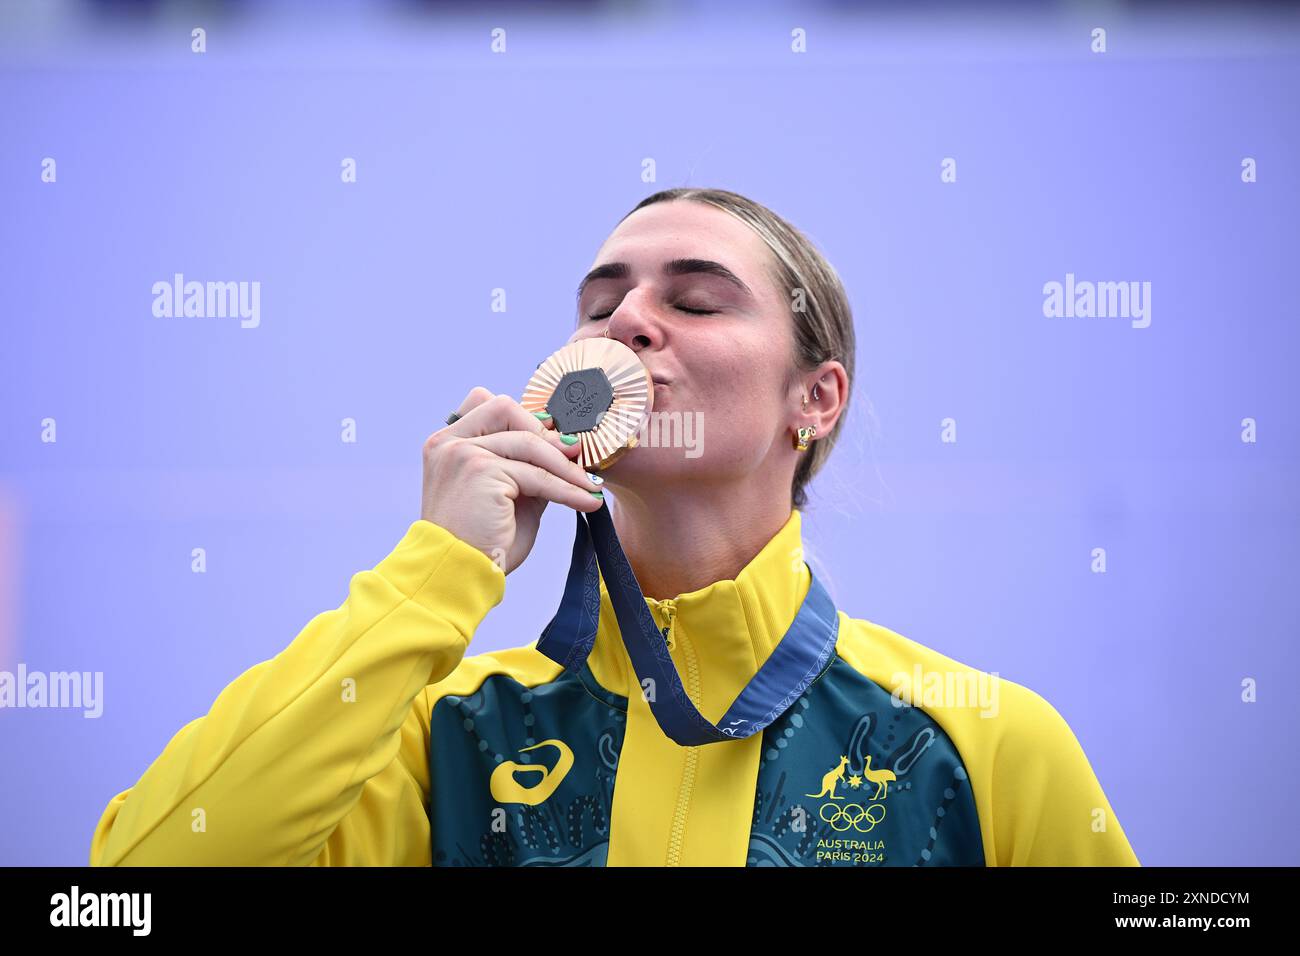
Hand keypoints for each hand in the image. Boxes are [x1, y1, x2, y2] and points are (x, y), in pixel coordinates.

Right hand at [421, 388, 602, 574]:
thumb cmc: (480, 542)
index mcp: (447, 444)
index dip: (525, 417)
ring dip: (567, 466)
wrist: (457, 576)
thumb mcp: (506, 495)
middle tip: (577, 456)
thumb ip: (525, 468)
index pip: (486, 404)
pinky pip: (536, 474)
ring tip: (591, 485)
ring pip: (529, 444)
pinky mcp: (480, 470)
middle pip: (506, 410)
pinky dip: (567, 488)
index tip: (556, 440)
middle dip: (545, 433)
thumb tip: (565, 449)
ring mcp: (462, 453)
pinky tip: (587, 501)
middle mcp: (449, 443)